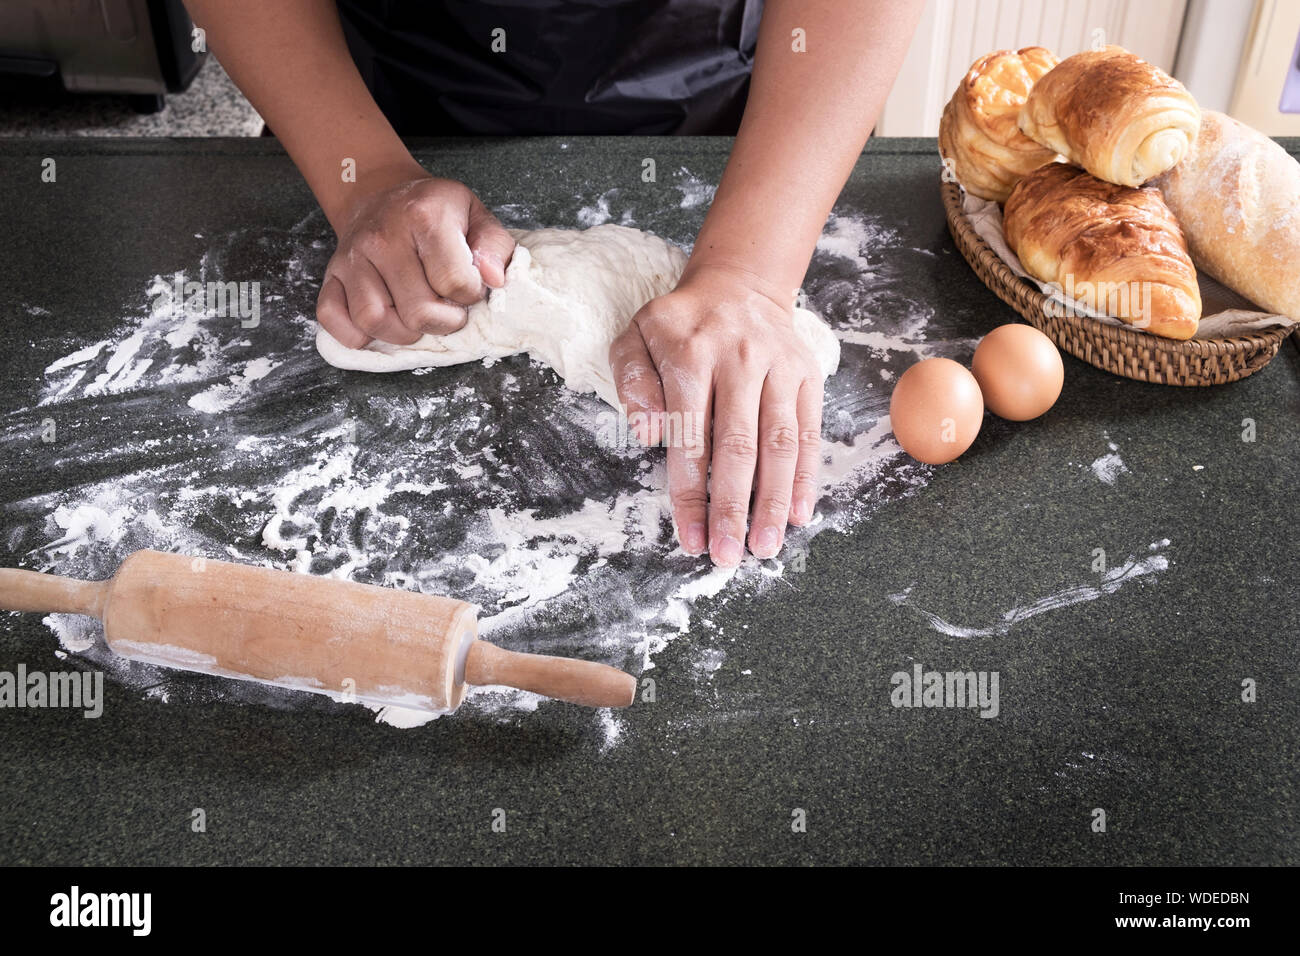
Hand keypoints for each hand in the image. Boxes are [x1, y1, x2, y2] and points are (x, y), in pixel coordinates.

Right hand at [316, 173, 514, 347]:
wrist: (382, 193)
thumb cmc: (434, 212)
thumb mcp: (476, 215)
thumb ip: (494, 247)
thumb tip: (493, 279)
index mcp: (424, 218)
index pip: (454, 283)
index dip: (470, 296)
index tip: (468, 288)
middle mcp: (383, 237)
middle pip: (417, 311)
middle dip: (442, 321)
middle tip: (447, 308)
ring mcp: (352, 257)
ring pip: (374, 320)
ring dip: (402, 333)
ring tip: (416, 317)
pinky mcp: (331, 275)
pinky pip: (333, 318)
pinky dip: (356, 333)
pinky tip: (382, 323)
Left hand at [609, 265, 823, 566]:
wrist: (739, 285)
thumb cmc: (680, 326)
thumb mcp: (637, 338)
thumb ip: (632, 382)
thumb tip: (647, 434)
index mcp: (690, 355)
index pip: (689, 437)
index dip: (690, 494)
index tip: (691, 539)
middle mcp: (739, 360)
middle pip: (739, 446)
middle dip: (733, 508)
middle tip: (729, 555)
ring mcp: (779, 367)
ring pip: (780, 443)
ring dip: (774, 501)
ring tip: (765, 545)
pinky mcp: (807, 375)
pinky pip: (809, 432)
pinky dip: (805, 476)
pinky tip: (799, 513)